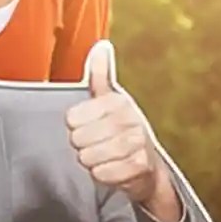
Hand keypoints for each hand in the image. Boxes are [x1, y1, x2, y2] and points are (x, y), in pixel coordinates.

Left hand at [66, 42, 173, 213]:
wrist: (148, 166)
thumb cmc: (123, 131)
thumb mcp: (109, 100)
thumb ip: (100, 74)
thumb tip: (101, 46)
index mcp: (118, 101)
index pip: (72, 119)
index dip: (75, 127)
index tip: (88, 127)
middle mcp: (131, 119)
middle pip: (78, 139)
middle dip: (82, 146)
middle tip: (96, 144)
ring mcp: (138, 142)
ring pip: (89, 157)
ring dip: (91, 161)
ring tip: (103, 156)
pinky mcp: (140, 166)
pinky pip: (102, 174)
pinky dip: (102, 175)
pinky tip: (111, 169)